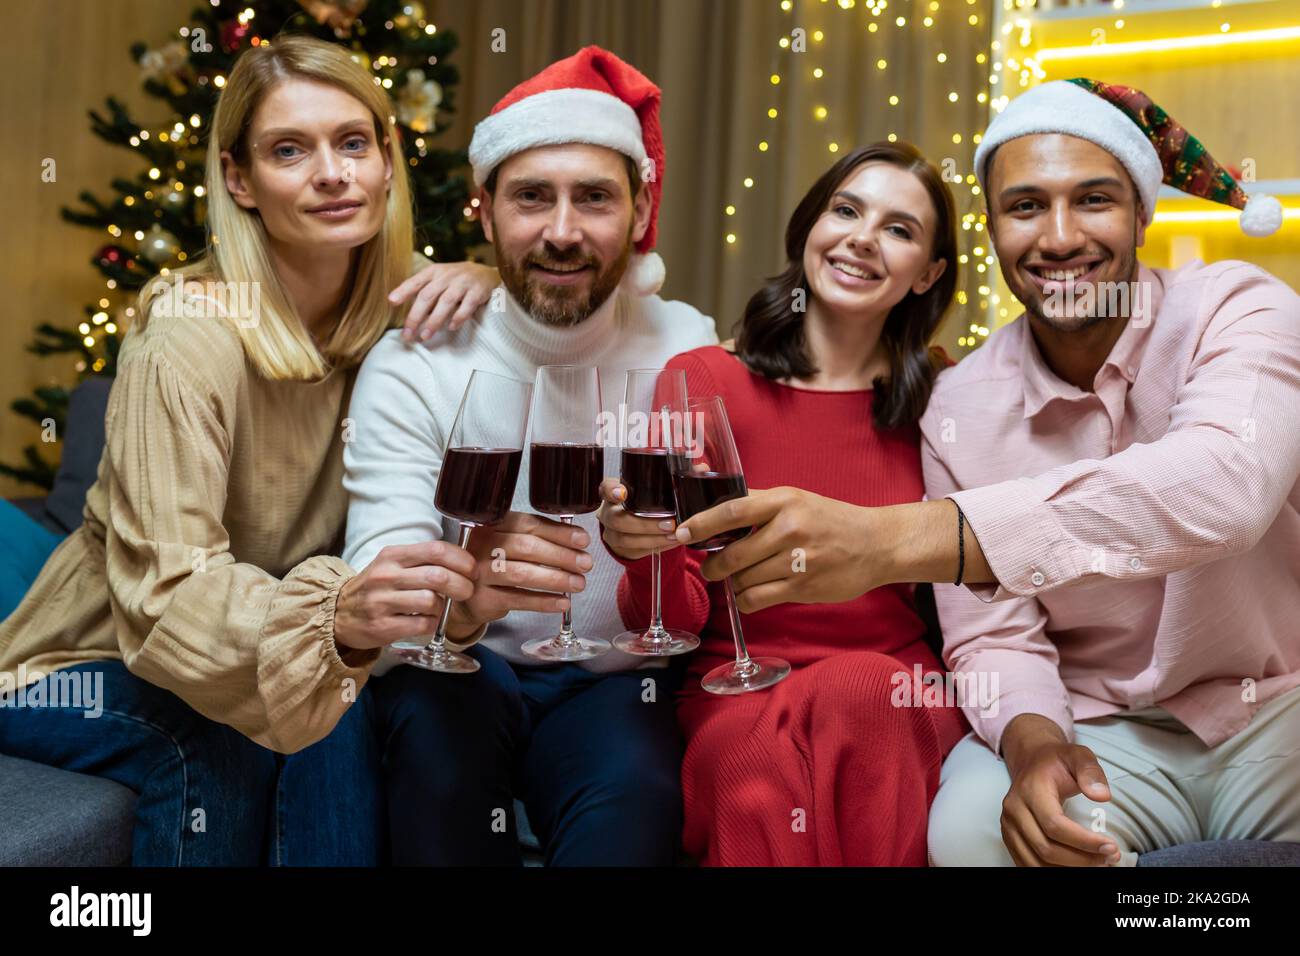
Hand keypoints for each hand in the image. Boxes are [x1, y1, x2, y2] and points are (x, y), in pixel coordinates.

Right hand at [334, 541, 477, 650]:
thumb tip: (463, 561)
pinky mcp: (382, 626)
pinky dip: (431, 624)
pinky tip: (425, 621)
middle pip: (438, 576)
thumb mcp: (392, 564)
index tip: (472, 570)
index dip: (462, 560)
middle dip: (462, 586)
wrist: (338, 613)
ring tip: (438, 607)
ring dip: (443, 607)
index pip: (436, 550)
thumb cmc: (376, 587)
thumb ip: (422, 560)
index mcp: (393, 555)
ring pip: (431, 601)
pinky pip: (422, 625)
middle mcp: (386, 576)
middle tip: (466, 591)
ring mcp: (382, 602)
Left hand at [389, 261, 499, 343]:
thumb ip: (421, 290)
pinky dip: (458, 318)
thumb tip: (398, 307)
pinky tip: (451, 328)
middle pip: (428, 295)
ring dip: (434, 321)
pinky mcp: (478, 291)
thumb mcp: (438, 279)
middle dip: (416, 316)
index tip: (391, 302)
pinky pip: (467, 306)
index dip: (403, 290)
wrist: (486, 274)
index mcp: (434, 272)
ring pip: (446, 302)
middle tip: (408, 334)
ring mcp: (463, 283)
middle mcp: (447, 276)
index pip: (416, 281)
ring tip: (425, 336)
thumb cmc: (456, 280)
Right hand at [446, 511, 593, 633]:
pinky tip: (562, 602)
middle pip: (526, 547)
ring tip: (579, 583)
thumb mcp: (512, 542)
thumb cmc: (496, 562)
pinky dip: (543, 602)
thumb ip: (540, 536)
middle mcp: (483, 545)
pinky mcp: (483, 598)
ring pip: (522, 574)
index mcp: (493, 524)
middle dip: (561, 556)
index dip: (558, 532)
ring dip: (555, 579)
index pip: (529, 524)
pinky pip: (518, 600)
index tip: (583, 540)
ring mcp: (479, 573)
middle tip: (585, 563)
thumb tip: (578, 540)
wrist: (465, 592)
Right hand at [596, 477, 680, 560]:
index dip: (612, 491)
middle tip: (670, 523)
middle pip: (617, 519)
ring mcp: (611, 532)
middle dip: (644, 524)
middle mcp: (607, 512)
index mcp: (612, 492)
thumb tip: (699, 468)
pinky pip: (635, 551)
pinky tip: (672, 542)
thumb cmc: (645, 501)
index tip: (623, 493)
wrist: (635, 525)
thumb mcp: (653, 488)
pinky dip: (656, 547)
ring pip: (625, 539)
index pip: (606, 488)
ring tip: (675, 536)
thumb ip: (672, 478)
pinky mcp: (619, 548)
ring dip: (653, 539)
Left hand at [674, 490, 991, 610]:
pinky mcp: (803, 587)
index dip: (701, 524)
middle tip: (710, 567)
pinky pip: (757, 599)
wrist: (876, 544)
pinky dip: (746, 600)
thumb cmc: (831, 520)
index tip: (681, 533)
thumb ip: (758, 505)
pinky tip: (751, 594)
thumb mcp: (797, 501)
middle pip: (732, 554)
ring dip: (734, 583)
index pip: (731, 511)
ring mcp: (797, 560)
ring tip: (741, 578)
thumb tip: (713, 513)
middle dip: (714, 565)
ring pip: (743, 580)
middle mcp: (789, 529)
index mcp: (784, 501)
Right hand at [999, 714, 1118, 866]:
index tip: (1110, 847)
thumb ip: (1091, 772)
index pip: (1054, 824)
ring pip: (1036, 861)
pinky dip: (1052, 870)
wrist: (1032, 761)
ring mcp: (1008, 825)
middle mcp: (1014, 809)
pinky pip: (1028, 864)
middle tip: (1110, 859)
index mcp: (1030, 790)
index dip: (1083, 841)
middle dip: (1081, 860)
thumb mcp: (1078, 755)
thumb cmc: (1057, 761)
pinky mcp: (1009, 837)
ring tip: (1096, 864)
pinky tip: (1075, 866)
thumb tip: (1102, 796)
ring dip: (1068, 869)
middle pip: (1045, 848)